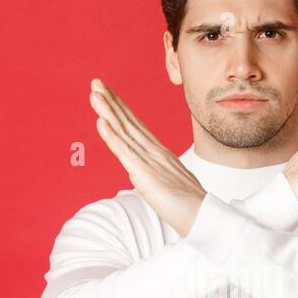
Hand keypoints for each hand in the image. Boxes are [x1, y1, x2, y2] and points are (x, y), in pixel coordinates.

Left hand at [89, 78, 206, 236]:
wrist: (202, 215)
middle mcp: (154, 151)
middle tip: (96, 82)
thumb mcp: (170, 182)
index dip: (121, 108)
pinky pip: (125, 152)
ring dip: (108, 111)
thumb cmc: (189, 204)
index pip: (136, 125)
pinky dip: (112, 136)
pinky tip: (100, 122)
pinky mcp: (145, 174)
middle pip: (128, 122)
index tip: (108, 93)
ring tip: (95, 94)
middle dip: (111, 101)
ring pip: (124, 131)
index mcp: (159, 153)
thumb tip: (145, 171)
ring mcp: (149, 161)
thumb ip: (157, 172)